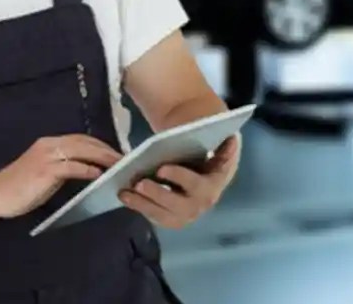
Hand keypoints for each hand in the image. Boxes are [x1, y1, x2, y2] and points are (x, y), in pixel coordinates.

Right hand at [0, 135, 122, 218]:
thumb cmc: (19, 187)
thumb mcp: (45, 173)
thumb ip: (64, 168)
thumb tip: (89, 170)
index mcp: (50, 143)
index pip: (82, 139)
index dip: (101, 146)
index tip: (118, 155)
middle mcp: (49, 145)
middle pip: (86, 142)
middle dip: (107, 150)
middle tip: (126, 160)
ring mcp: (47, 156)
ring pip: (81, 150)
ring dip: (103, 157)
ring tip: (119, 166)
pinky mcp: (45, 170)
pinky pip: (71, 167)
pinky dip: (87, 169)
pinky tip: (98, 175)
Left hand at [119, 134, 239, 229]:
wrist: (202, 156)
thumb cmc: (206, 142)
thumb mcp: (215, 136)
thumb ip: (218, 138)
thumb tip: (229, 140)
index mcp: (216, 181)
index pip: (200, 183)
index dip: (181, 178)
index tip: (161, 168)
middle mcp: (204, 202)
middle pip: (182, 205)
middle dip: (159, 194)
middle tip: (140, 183)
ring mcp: (188, 212)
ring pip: (165, 215)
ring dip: (144, 204)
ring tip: (125, 191)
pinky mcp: (173, 217)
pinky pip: (155, 216)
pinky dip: (139, 206)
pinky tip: (123, 194)